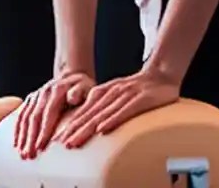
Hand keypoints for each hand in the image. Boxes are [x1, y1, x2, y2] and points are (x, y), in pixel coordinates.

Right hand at [14, 70, 95, 158]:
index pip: (48, 114)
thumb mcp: (87, 87)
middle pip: (33, 118)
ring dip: (22, 136)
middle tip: (28, 155)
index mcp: (56, 91)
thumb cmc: (84, 87)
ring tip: (21, 153)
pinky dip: (17, 130)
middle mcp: (43, 93)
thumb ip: (80, 92)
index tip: (40, 147)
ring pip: (24, 118)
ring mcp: (35, 96)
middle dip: (30, 139)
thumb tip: (72, 98)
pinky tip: (16, 143)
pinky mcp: (30, 100)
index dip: (44, 131)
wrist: (72, 76)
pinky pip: (21, 115)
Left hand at [52, 67, 180, 148]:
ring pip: (101, 115)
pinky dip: (111, 121)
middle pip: (87, 115)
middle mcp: (109, 94)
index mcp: (101, 93)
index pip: (81, 113)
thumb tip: (87, 125)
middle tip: (60, 144)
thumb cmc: (137, 89)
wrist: (161, 74)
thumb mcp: (114, 94)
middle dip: (72, 130)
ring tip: (74, 141)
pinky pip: (123, 111)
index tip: (58, 139)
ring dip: (85, 129)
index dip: (69, 126)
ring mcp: (123, 95)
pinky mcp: (139, 99)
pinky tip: (101, 130)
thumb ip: (101, 106)